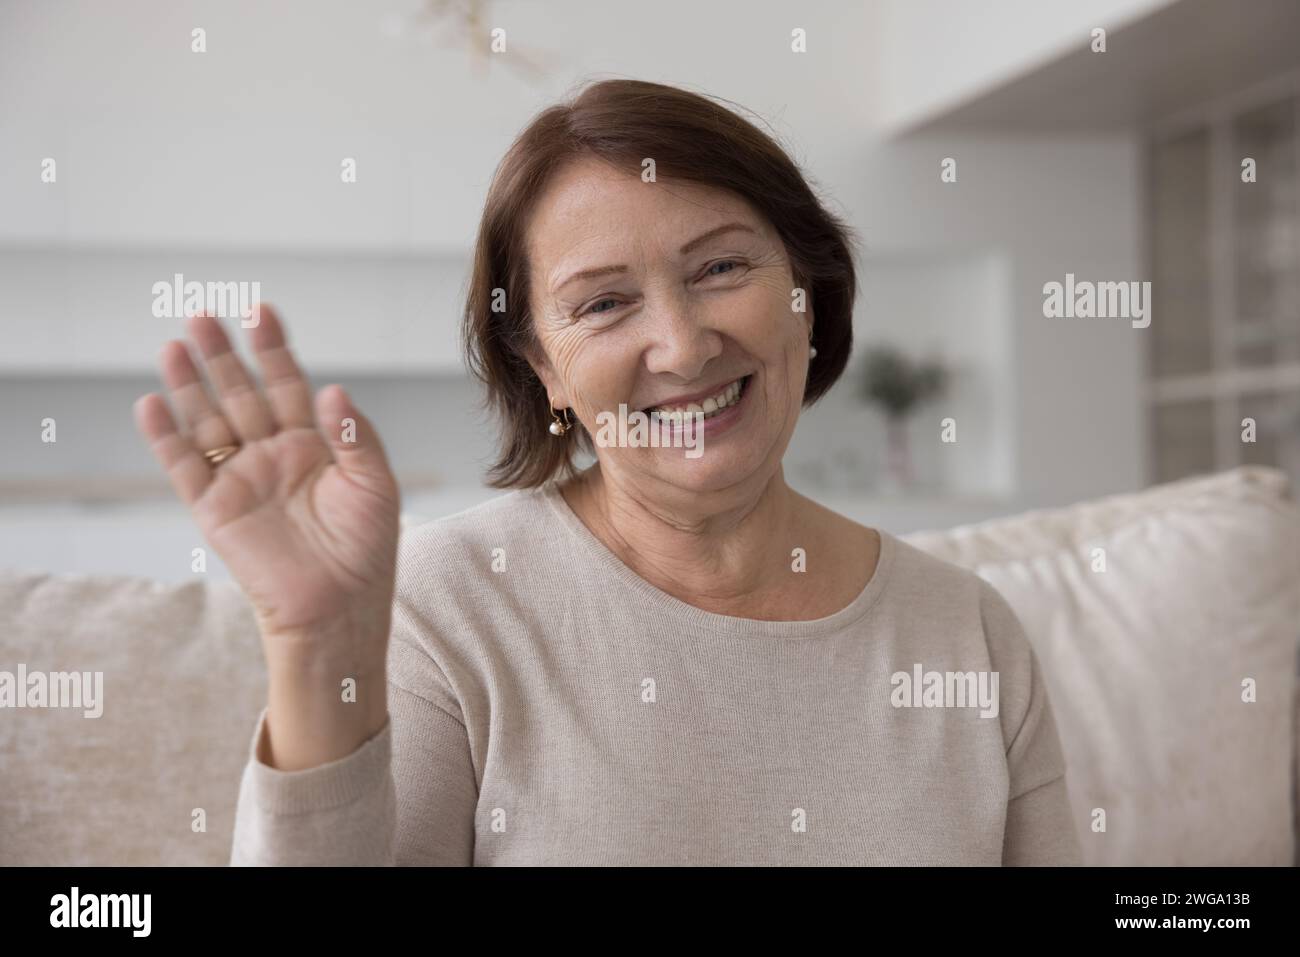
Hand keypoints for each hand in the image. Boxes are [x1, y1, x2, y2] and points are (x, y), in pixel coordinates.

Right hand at [133, 306, 400, 649]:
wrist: (338, 609)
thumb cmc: (366, 550)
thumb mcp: (376, 484)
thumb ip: (354, 435)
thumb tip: (330, 388)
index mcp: (313, 444)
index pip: (287, 384)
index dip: (273, 348)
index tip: (260, 310)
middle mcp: (273, 455)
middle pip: (241, 393)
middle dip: (223, 355)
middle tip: (202, 314)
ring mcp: (240, 479)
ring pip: (207, 421)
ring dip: (189, 384)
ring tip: (173, 345)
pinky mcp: (213, 509)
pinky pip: (184, 467)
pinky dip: (166, 436)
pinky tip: (151, 402)